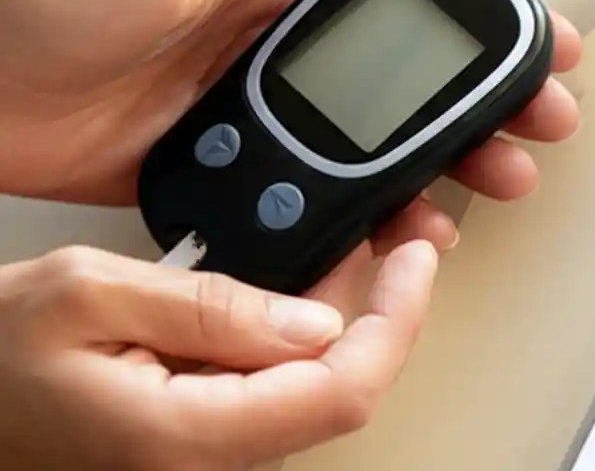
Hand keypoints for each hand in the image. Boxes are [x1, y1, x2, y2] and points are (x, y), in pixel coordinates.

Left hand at [0, 0, 582, 246]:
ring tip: (493, 185)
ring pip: (378, 144)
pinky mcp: (236, 171)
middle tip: (540, 129)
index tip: (541, 46)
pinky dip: (369, 211)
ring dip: (442, 165)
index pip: (404, 3)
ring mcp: (263, 115)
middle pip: (411, 83)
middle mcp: (280, 48)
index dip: (478, 27)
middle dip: (486, 106)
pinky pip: (320, 194)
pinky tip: (406, 225)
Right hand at [0, 241, 436, 469]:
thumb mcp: (88, 294)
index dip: (398, 320)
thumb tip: (317, 321)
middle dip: (381, 309)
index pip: (342, 391)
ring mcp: (204, 455)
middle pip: (339, 389)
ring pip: (310, 386)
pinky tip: (292, 286)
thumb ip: (210, 306)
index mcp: (186, 436)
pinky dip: (296, 332)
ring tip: (352, 247)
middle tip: (394, 236)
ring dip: (344, 317)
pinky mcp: (198, 437)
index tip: (415, 258)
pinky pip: (272, 386)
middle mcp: (206, 462)